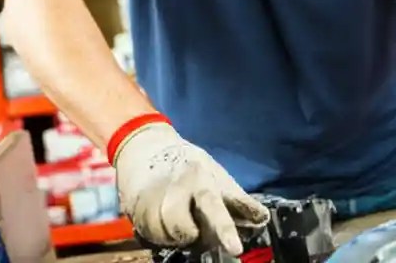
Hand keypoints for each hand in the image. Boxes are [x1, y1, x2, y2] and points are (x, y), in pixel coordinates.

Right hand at [112, 122, 269, 255]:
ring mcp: (153, 200)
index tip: (235, 249)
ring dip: (177, 235)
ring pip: (168, 235)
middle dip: (190, 235)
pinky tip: (164, 220)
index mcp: (201, 180)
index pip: (215, 208)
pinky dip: (161, 234)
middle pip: (182, 227)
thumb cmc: (189, 166)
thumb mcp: (217, 176)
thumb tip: (261, 220)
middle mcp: (176, 189)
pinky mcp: (134, 210)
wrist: (144, 146)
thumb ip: (237, 200)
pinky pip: (152, 235)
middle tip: (197, 235)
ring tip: (183, 221)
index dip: (225, 231)